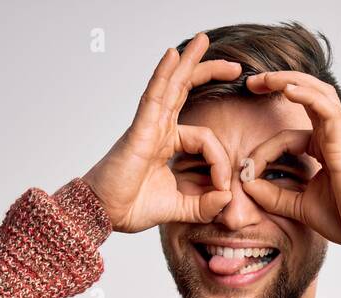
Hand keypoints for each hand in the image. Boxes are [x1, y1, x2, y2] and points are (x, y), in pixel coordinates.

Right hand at [82, 33, 240, 233]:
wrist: (105, 214)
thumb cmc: (132, 207)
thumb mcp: (179, 208)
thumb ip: (204, 205)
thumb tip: (228, 198)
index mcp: (168, 145)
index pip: (205, 139)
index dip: (220, 162)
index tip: (224, 187)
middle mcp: (159, 130)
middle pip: (185, 92)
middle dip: (209, 74)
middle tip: (236, 67)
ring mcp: (149, 126)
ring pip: (171, 87)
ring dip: (188, 63)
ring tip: (203, 41)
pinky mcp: (140, 130)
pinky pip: (154, 97)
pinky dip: (163, 75)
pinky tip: (173, 55)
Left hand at [239, 71, 340, 245]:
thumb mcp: (300, 207)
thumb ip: (274, 196)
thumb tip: (247, 185)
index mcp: (323, 148)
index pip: (285, 139)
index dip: (261, 154)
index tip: (245, 173)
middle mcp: (331, 135)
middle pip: (305, 95)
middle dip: (278, 85)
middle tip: (252, 83)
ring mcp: (339, 134)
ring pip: (316, 93)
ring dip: (289, 81)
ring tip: (264, 78)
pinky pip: (325, 107)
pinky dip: (307, 94)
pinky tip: (288, 88)